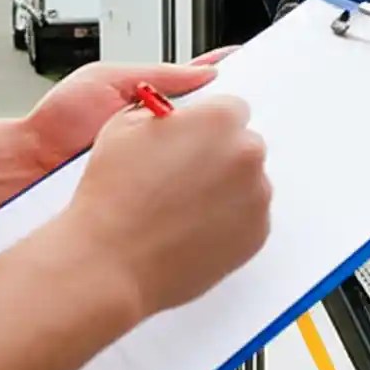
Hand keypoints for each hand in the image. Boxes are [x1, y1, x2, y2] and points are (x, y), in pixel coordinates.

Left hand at [22, 47, 239, 173]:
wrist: (28, 166)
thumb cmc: (56, 122)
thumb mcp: (106, 79)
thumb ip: (155, 74)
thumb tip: (203, 71)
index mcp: (149, 98)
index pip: (196, 81)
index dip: (221, 71)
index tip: (245, 61)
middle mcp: (157, 129)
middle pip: (205, 117)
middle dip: (226, 110)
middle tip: (246, 103)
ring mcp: (157, 160)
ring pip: (199, 149)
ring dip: (214, 144)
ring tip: (232, 131)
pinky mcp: (153, 188)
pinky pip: (182, 179)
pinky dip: (196, 176)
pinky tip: (210, 168)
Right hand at [63, 93, 271, 315]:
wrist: (110, 261)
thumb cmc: (113, 196)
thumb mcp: (124, 126)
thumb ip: (162, 110)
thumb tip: (179, 116)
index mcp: (219, 120)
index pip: (231, 109)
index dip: (207, 125)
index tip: (194, 138)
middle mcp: (246, 154)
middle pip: (243, 145)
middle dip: (219, 155)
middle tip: (183, 176)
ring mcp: (257, 195)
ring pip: (248, 182)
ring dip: (225, 189)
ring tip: (182, 208)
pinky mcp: (258, 232)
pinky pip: (248, 217)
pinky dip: (228, 220)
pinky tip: (192, 227)